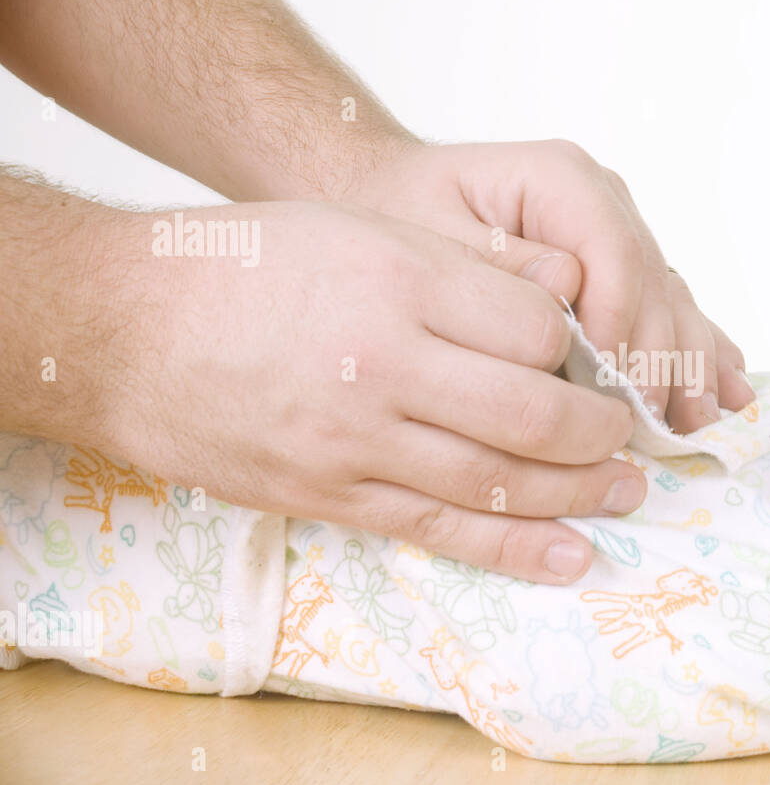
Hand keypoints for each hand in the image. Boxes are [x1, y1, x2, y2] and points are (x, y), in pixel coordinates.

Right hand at [92, 201, 648, 583]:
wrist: (126, 331)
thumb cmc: (248, 268)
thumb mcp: (359, 231)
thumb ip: (466, 264)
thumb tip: (565, 289)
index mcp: (398, 283)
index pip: (536, 327)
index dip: (579, 344)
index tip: (590, 352)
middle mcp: (385, 367)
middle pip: (534, 414)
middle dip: (601, 429)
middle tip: (629, 431)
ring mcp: (357, 443)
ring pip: (498, 481)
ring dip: (579, 493)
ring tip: (627, 492)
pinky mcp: (333, 496)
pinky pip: (440, 529)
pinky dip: (515, 547)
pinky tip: (570, 554)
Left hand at [342, 139, 756, 431]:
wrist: (393, 199)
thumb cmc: (401, 216)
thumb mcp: (426, 234)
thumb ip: (494, 263)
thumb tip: (567, 286)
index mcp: (561, 179)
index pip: (615, 254)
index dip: (622, 325)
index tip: (611, 394)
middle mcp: (604, 201)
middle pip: (653, 284)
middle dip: (659, 361)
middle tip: (651, 429)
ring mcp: (620, 235)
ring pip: (672, 302)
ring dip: (689, 367)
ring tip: (699, 425)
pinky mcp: (624, 270)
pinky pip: (671, 312)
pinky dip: (696, 354)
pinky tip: (724, 392)